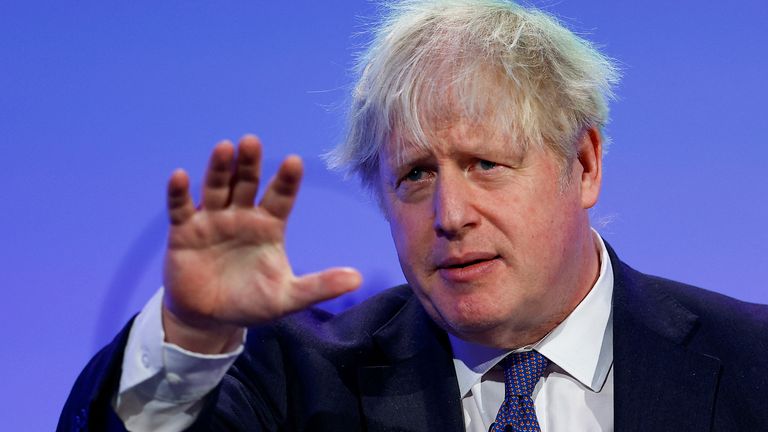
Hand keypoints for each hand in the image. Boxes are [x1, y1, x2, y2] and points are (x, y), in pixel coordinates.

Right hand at [161, 135, 360, 352]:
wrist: (210, 319)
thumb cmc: (252, 303)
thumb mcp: (287, 298)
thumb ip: (319, 286)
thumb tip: (357, 279)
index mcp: (269, 225)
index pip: (281, 197)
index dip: (286, 180)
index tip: (294, 161)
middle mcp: (242, 215)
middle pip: (246, 183)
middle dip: (249, 164)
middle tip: (252, 142)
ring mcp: (213, 220)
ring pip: (216, 188)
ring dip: (219, 169)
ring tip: (224, 148)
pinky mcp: (184, 231)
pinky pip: (181, 208)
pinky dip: (179, 193)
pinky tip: (180, 176)